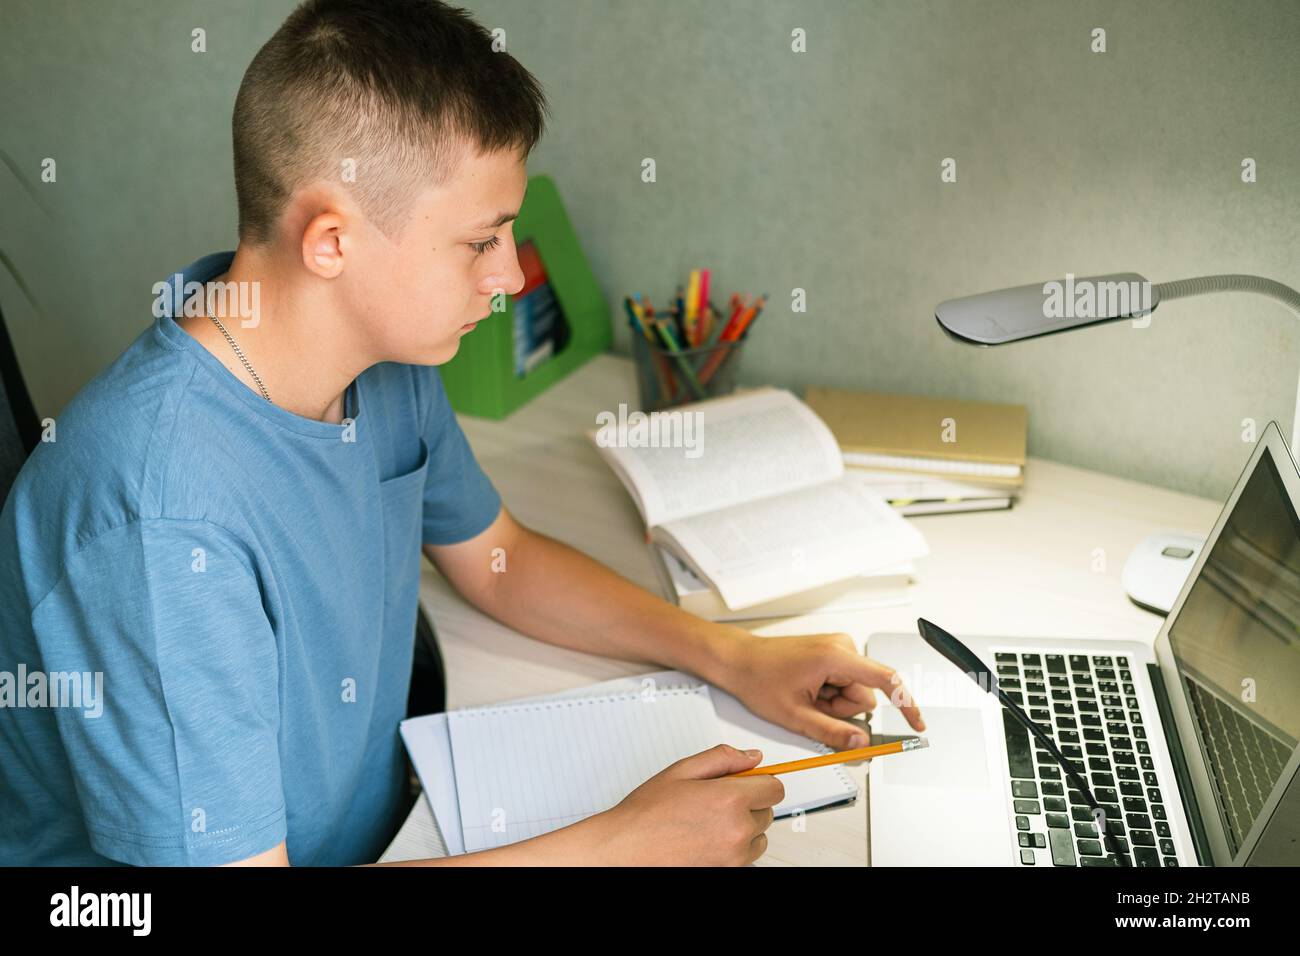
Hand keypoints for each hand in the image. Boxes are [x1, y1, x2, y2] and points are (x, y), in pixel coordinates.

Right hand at [589, 744, 783, 865]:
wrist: (626, 849)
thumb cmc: (647, 813)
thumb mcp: (682, 770)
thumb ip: (723, 758)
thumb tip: (753, 757)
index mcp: (730, 800)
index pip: (774, 788)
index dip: (760, 782)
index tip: (747, 782)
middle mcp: (738, 830)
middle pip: (768, 811)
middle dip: (749, 802)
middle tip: (716, 799)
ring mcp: (734, 856)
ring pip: (759, 836)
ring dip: (745, 827)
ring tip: (710, 821)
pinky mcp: (728, 871)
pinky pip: (746, 856)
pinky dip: (735, 847)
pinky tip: (708, 838)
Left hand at [722, 632, 925, 749]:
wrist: (740, 660)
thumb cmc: (759, 678)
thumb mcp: (795, 715)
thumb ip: (832, 732)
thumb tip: (861, 743)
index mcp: (835, 657)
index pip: (886, 680)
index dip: (906, 704)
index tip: (917, 724)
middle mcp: (842, 647)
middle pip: (864, 694)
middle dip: (842, 710)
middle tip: (811, 707)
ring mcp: (837, 648)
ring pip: (854, 692)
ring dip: (833, 703)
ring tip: (806, 697)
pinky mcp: (833, 653)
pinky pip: (844, 683)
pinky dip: (829, 694)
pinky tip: (808, 690)